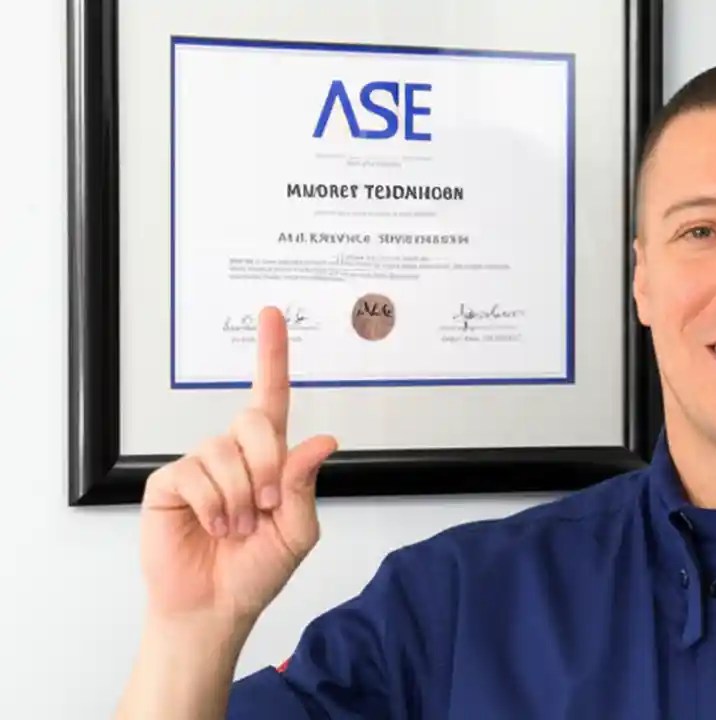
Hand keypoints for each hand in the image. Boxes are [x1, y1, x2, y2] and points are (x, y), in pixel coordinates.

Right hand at [139, 306, 337, 624]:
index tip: (273, 315)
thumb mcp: (298, 532)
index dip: (272, 355)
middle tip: (266, 507)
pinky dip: (214, 507)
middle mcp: (234, 453)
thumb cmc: (257, 569)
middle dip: (268, 466)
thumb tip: (322, 441)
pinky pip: (197, 475)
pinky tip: (212, 526)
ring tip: (234, 527)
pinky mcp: (171, 482)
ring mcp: (200, 465)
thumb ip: (305, 485)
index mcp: (269, 459)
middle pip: (256, 421)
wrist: (216, 607)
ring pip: (226, 453)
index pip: (272, 397)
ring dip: (239, 498)